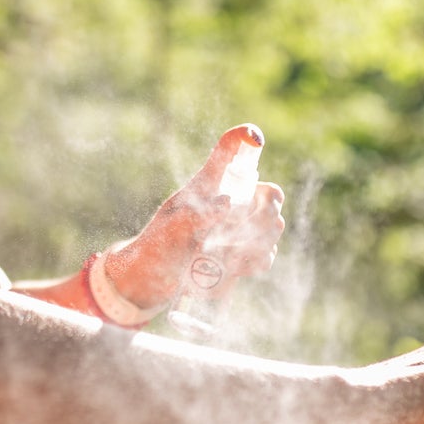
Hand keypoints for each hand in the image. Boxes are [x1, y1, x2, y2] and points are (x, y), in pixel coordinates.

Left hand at [105, 124, 285, 308]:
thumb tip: (228, 202)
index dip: (243, 139)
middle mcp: (227, 202)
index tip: (255, 138)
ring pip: (273, 225)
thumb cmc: (154, 249)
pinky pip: (267, 253)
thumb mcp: (168, 230)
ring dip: (257, 242)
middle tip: (238, 228)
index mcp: (206, 186)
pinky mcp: (242, 253)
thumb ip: (196, 215)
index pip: (227, 151)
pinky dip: (257, 261)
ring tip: (226, 254)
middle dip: (264, 211)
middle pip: (268, 193)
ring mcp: (238, 229)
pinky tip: (236, 268)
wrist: (151, 284)